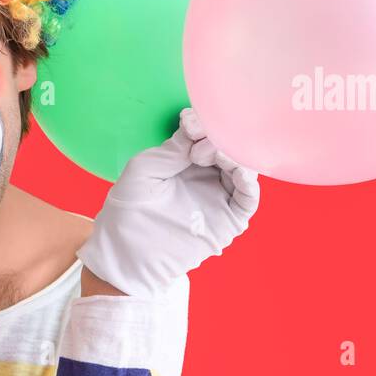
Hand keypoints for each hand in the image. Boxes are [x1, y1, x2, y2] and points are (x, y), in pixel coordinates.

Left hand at [77, 108, 259, 297]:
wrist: (126, 252)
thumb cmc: (128, 210)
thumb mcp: (144, 169)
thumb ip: (174, 148)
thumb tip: (200, 130)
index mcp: (186, 160)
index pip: (206, 134)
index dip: (203, 124)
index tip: (191, 123)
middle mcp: (206, 175)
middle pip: (228, 148)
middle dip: (218, 139)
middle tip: (199, 146)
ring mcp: (218, 196)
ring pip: (242, 168)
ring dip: (233, 155)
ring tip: (210, 156)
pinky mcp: (227, 219)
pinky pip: (248, 198)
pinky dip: (249, 182)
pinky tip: (240, 173)